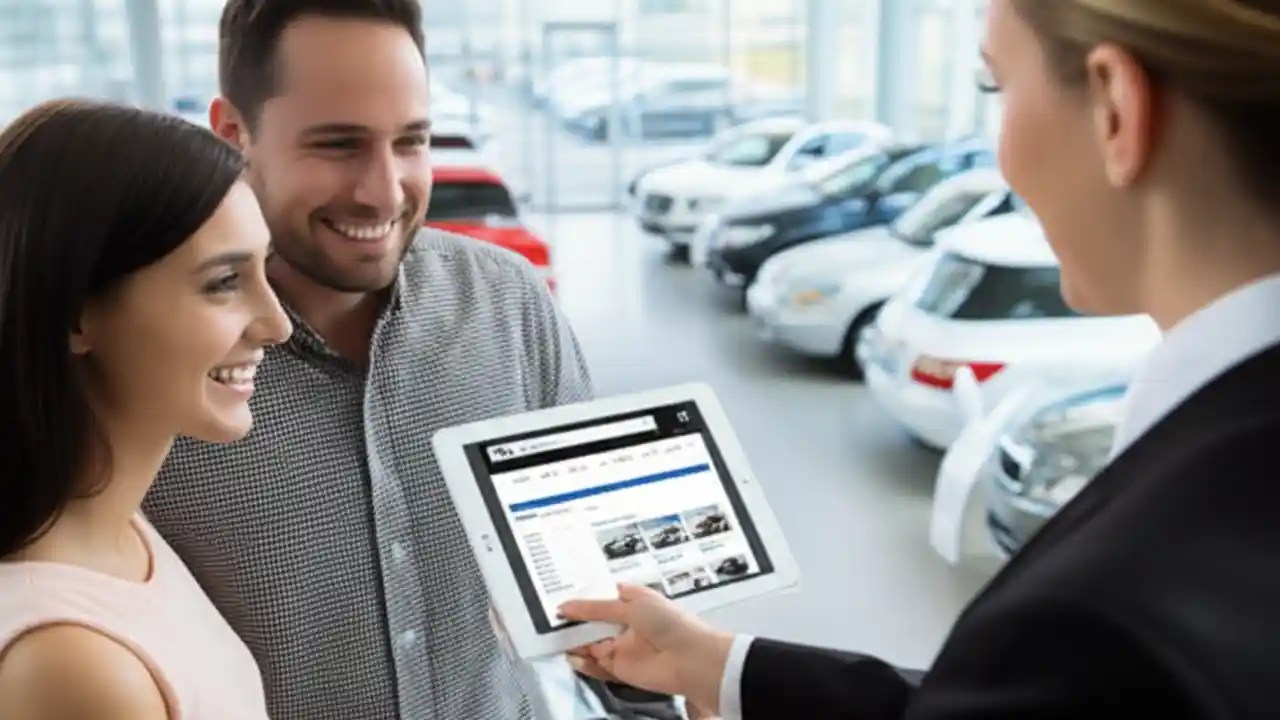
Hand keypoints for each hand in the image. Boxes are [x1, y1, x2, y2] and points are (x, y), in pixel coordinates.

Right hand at [558, 584, 734, 713]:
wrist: (689, 658)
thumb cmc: (665, 621)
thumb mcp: (631, 604)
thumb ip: (595, 608)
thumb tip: (564, 607)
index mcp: (630, 601)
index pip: (599, 597)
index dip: (580, 596)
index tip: (555, 593)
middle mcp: (623, 623)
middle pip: (590, 623)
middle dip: (572, 621)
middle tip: (547, 618)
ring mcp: (620, 647)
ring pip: (590, 645)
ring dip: (574, 643)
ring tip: (552, 638)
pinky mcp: (619, 669)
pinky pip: (596, 666)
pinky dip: (583, 664)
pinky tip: (572, 658)